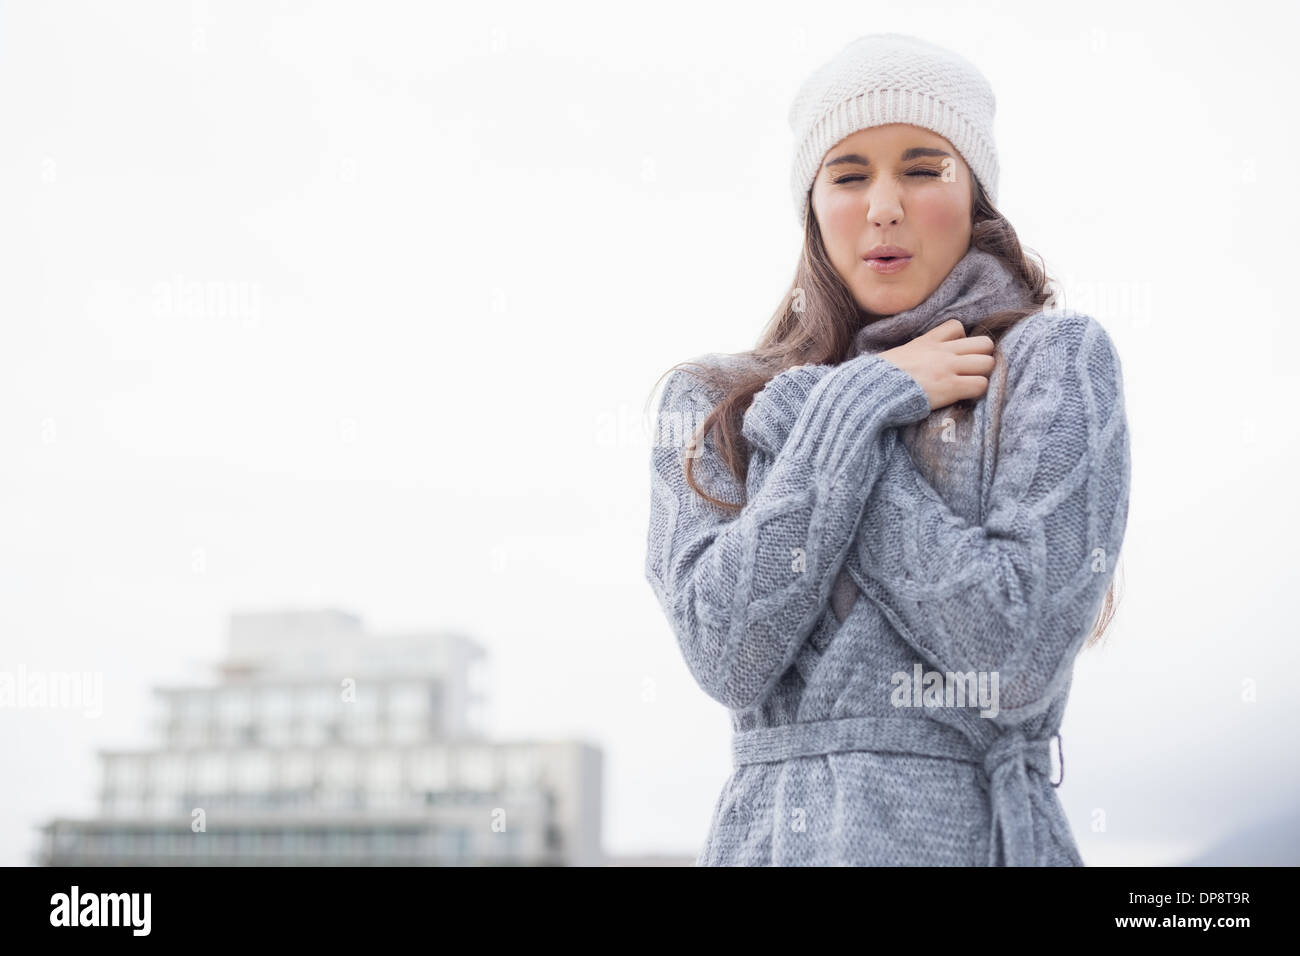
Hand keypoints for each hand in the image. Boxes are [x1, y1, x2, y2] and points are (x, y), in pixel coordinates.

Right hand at [878, 318, 994, 411]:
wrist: (874, 389)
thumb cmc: (881, 377)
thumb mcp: (899, 355)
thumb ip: (916, 353)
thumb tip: (918, 364)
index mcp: (928, 341)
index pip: (958, 327)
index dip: (962, 341)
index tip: (954, 355)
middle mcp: (943, 351)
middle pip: (984, 343)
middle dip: (981, 357)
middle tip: (970, 371)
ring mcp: (948, 368)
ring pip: (988, 363)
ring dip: (983, 375)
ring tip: (969, 385)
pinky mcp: (950, 386)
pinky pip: (981, 385)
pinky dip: (977, 392)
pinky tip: (965, 398)